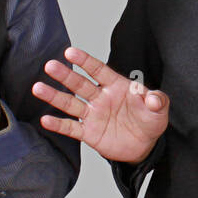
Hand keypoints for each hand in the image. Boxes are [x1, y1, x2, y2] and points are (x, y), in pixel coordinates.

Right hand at [33, 47, 167, 163]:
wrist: (145, 145)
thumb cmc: (150, 120)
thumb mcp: (159, 109)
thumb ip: (157, 101)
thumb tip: (150, 97)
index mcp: (116, 86)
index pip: (98, 70)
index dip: (85, 61)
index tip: (70, 52)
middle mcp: (101, 98)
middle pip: (80, 84)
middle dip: (65, 75)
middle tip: (50, 66)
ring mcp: (93, 115)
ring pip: (70, 103)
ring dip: (54, 96)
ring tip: (38, 88)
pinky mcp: (89, 133)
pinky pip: (71, 128)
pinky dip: (58, 125)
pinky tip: (45, 120)